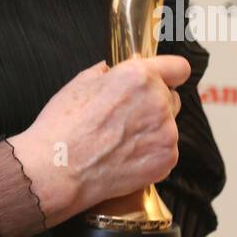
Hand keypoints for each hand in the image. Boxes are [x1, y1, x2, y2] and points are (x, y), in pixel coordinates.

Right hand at [8, 54, 190, 225]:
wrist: (58, 168)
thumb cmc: (64, 124)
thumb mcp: (82, 82)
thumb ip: (110, 72)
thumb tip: (117, 70)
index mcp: (139, 76)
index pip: (178, 68)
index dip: (169, 73)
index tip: (165, 79)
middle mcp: (158, 102)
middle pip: (172, 97)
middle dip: (154, 102)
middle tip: (127, 115)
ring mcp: (166, 134)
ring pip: (168, 125)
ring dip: (152, 129)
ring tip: (120, 139)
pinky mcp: (166, 161)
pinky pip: (165, 150)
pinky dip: (150, 152)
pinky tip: (125, 155)